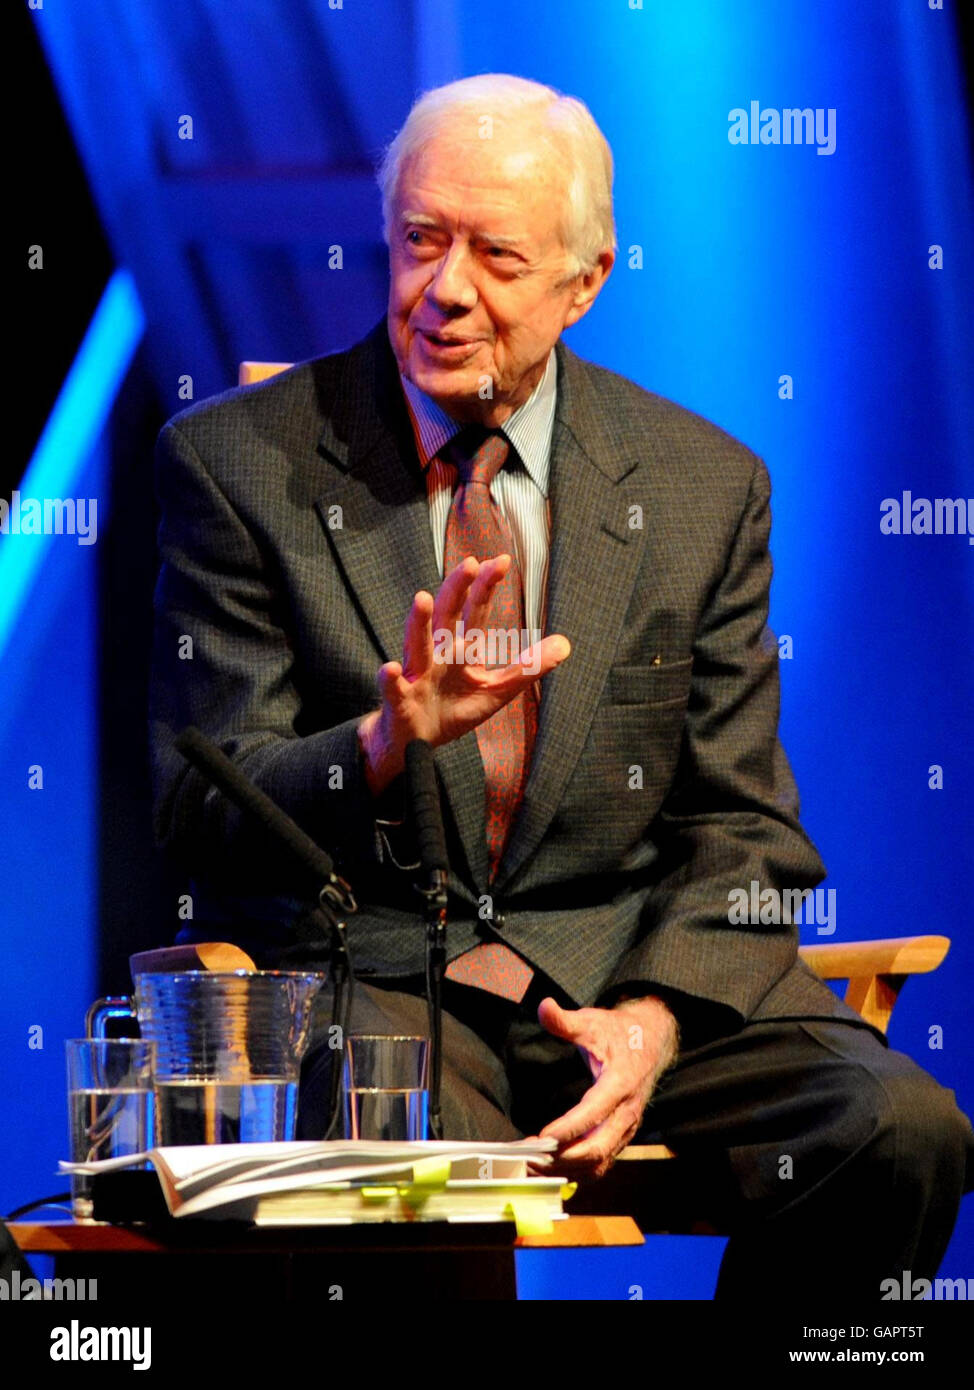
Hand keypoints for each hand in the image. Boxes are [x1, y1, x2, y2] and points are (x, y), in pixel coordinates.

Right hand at [357, 554, 570, 792]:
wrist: (415, 743)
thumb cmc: (452, 710)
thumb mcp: (495, 691)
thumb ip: (526, 668)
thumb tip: (565, 644)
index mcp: (460, 650)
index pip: (475, 612)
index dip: (486, 587)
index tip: (500, 560)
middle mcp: (437, 654)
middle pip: (446, 616)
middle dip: (456, 590)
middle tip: (470, 564)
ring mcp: (417, 674)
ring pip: (416, 644)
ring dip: (418, 623)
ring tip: (422, 599)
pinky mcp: (400, 700)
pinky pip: (394, 688)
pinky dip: (390, 679)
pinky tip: (390, 669)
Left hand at [533, 996, 679, 1177]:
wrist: (652, 1042)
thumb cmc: (618, 1033)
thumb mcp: (592, 1021)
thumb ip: (565, 1020)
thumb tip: (544, 1007)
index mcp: (621, 1083)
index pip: (595, 1112)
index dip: (569, 1128)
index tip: (542, 1136)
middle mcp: (627, 1112)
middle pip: (598, 1148)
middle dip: (563, 1157)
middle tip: (530, 1157)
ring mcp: (626, 1128)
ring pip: (599, 1162)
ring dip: (566, 1169)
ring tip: (534, 1166)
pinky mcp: (621, 1137)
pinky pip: (601, 1164)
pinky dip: (577, 1172)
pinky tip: (552, 1169)